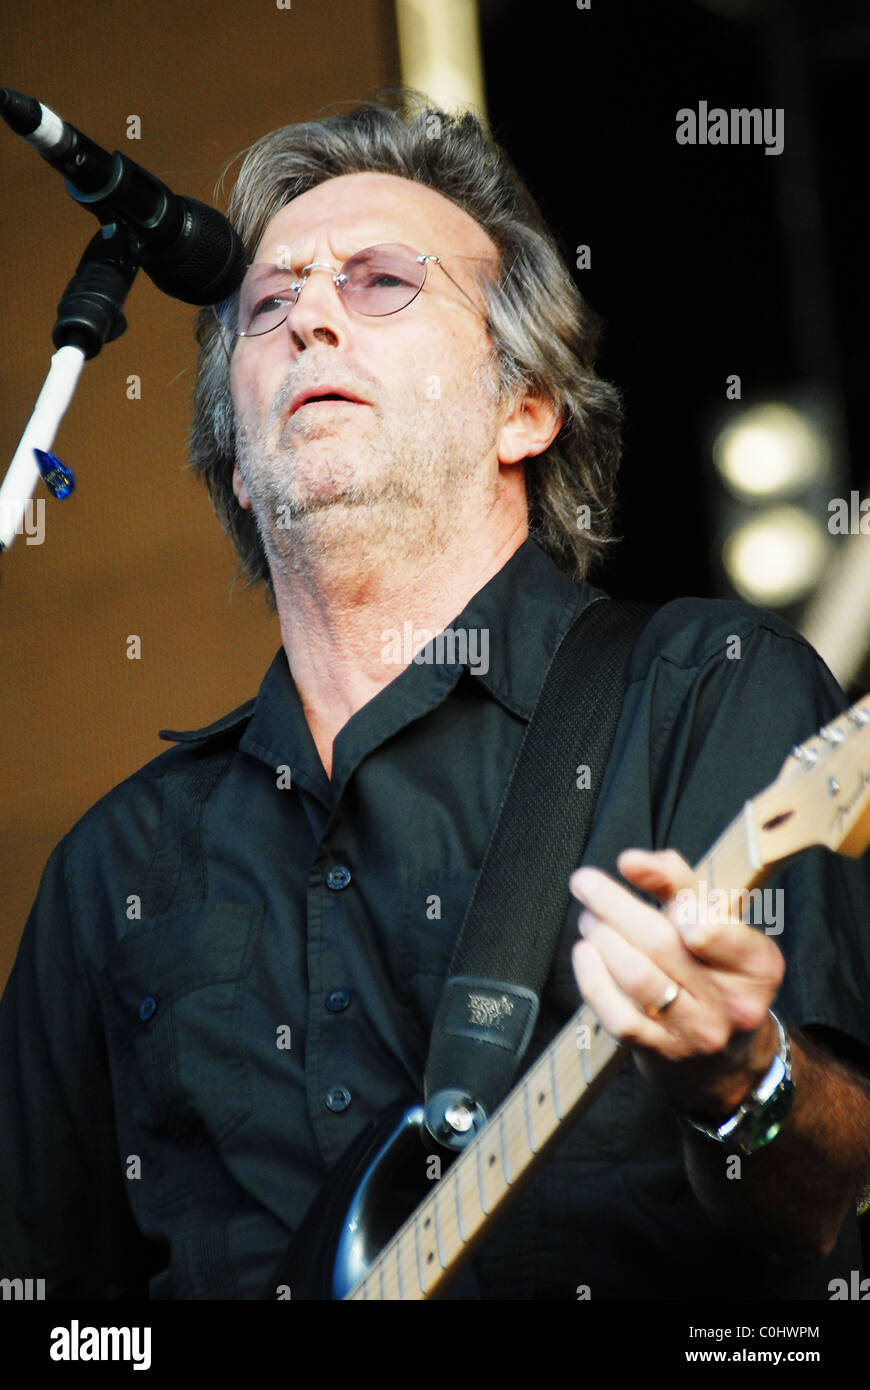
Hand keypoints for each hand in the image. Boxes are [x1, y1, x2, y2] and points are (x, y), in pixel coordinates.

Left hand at [569, 848, 784, 1116]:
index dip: (668, 893)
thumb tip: (633, 862)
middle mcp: (734, 1002)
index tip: (626, 864)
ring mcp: (698, 1032)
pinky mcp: (663, 1054)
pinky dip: (592, 980)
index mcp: (758, 964)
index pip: (712, 925)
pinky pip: (618, 1016)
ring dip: (601, 938)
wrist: (722, 1059)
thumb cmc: (713, 971)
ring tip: (589, 918)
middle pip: (662, 943)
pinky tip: (584, 954)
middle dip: (613, 905)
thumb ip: (678, 883)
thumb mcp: (717, 924)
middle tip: (585, 883)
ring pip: (637, 977)